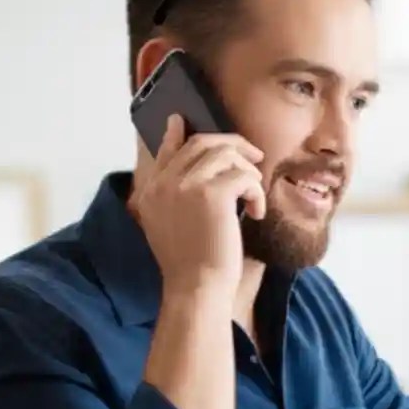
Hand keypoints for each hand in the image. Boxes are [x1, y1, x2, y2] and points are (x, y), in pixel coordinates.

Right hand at [128, 114, 267, 294]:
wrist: (197, 288)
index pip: (166, 150)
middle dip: (233, 145)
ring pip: (226, 153)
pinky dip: (256, 192)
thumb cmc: (193, 265)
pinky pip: (244, 175)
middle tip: (255, 157)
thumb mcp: (172, 226)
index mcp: (151, 192)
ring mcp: (185, 185)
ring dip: (248, 171)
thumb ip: (176, 197)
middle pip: (201, 143)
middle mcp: (164, 183)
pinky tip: (257, 212)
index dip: (176, 133)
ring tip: (254, 197)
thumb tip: (194, 174)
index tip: (180, 120)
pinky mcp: (212, 194)